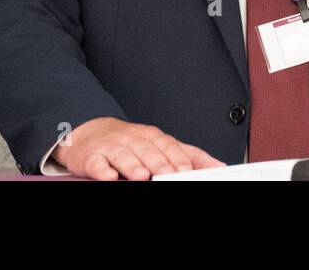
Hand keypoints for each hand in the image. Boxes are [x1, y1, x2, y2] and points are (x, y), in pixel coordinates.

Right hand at [52, 117, 227, 179]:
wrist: (91, 132)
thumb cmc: (131, 142)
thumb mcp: (160, 145)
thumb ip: (189, 155)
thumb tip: (218, 166)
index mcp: (152, 137)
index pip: (168, 145)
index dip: (177, 157)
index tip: (188, 170)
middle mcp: (133, 139)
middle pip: (147, 151)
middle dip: (159, 163)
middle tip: (169, 174)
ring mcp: (112, 147)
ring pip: (123, 155)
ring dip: (132, 165)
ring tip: (142, 176)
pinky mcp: (91, 157)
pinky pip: (97, 163)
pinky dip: (102, 170)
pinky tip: (109, 176)